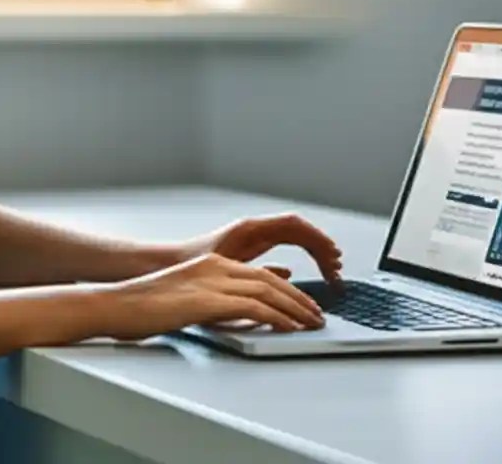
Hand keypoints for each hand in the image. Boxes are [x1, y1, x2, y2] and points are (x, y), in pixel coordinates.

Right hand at [97, 254, 324, 340]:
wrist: (115, 306)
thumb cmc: (143, 309)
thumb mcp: (186, 301)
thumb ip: (215, 303)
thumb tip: (241, 314)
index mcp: (211, 264)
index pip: (260, 275)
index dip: (287, 290)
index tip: (303, 307)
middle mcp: (215, 267)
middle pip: (271, 280)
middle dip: (299, 299)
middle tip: (317, 316)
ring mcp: (212, 281)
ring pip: (268, 291)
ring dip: (295, 309)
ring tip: (312, 324)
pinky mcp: (207, 299)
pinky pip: (254, 307)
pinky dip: (277, 317)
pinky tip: (289, 328)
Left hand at [178, 213, 343, 284]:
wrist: (165, 264)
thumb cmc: (189, 266)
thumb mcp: (226, 270)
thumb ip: (256, 273)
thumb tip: (288, 276)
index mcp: (250, 230)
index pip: (294, 226)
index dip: (317, 239)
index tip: (332, 257)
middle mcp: (253, 230)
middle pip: (298, 231)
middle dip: (321, 248)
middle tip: (336, 268)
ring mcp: (252, 237)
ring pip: (293, 238)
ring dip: (313, 252)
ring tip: (330, 270)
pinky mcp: (249, 249)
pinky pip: (283, 246)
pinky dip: (298, 258)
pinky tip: (304, 275)